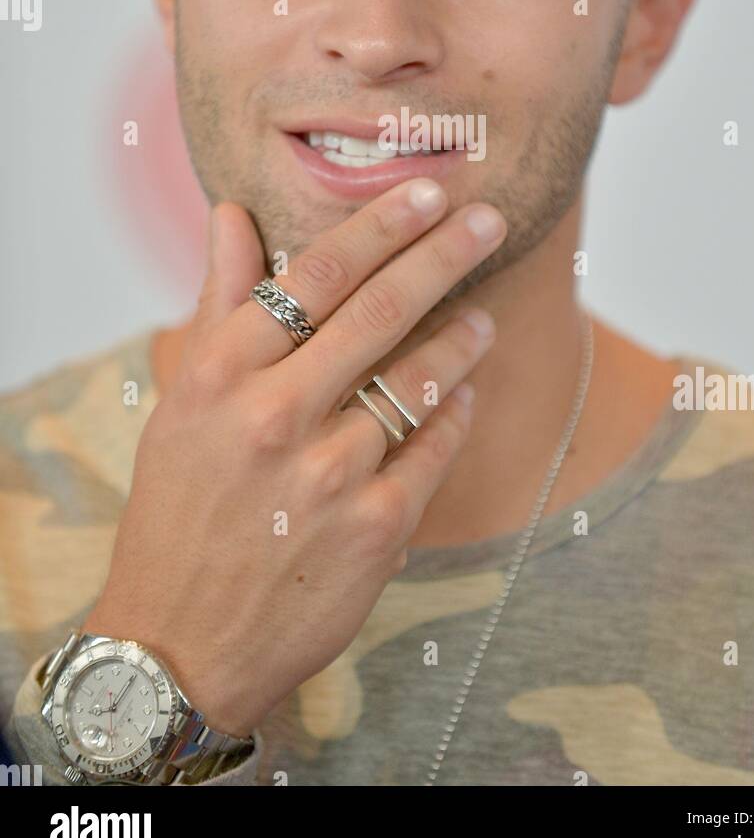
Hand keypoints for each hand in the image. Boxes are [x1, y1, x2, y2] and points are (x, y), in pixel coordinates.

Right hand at [81, 178, 505, 736]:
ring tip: (482, 319)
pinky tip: (464, 394)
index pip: (315, 273)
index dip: (380, 225)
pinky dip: (456, 412)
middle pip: (380, 310)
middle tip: (490, 219)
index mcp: (220, 374)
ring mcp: (330, 474)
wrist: (180, 644)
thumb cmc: (179, 509)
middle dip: (444, 254)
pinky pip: (435, 448)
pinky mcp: (376, 528)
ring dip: (461, 339)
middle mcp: (275, 416)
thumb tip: (234, 214)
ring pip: (420, 378)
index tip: (425, 193)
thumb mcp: (182, 402)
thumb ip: (220, 303)